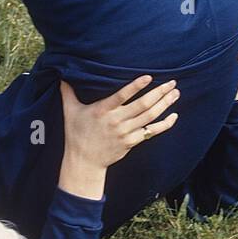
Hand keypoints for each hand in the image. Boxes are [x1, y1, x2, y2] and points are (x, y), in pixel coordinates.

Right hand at [59, 75, 179, 171]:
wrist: (83, 162)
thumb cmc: (76, 134)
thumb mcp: (70, 112)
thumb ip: (68, 93)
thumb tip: (62, 76)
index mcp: (102, 111)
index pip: (122, 96)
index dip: (136, 87)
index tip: (149, 77)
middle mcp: (116, 121)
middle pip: (142, 105)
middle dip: (159, 93)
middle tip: (172, 82)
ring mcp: (126, 133)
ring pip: (149, 117)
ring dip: (164, 104)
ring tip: (175, 93)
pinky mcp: (131, 142)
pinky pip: (151, 132)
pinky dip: (164, 125)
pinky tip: (174, 116)